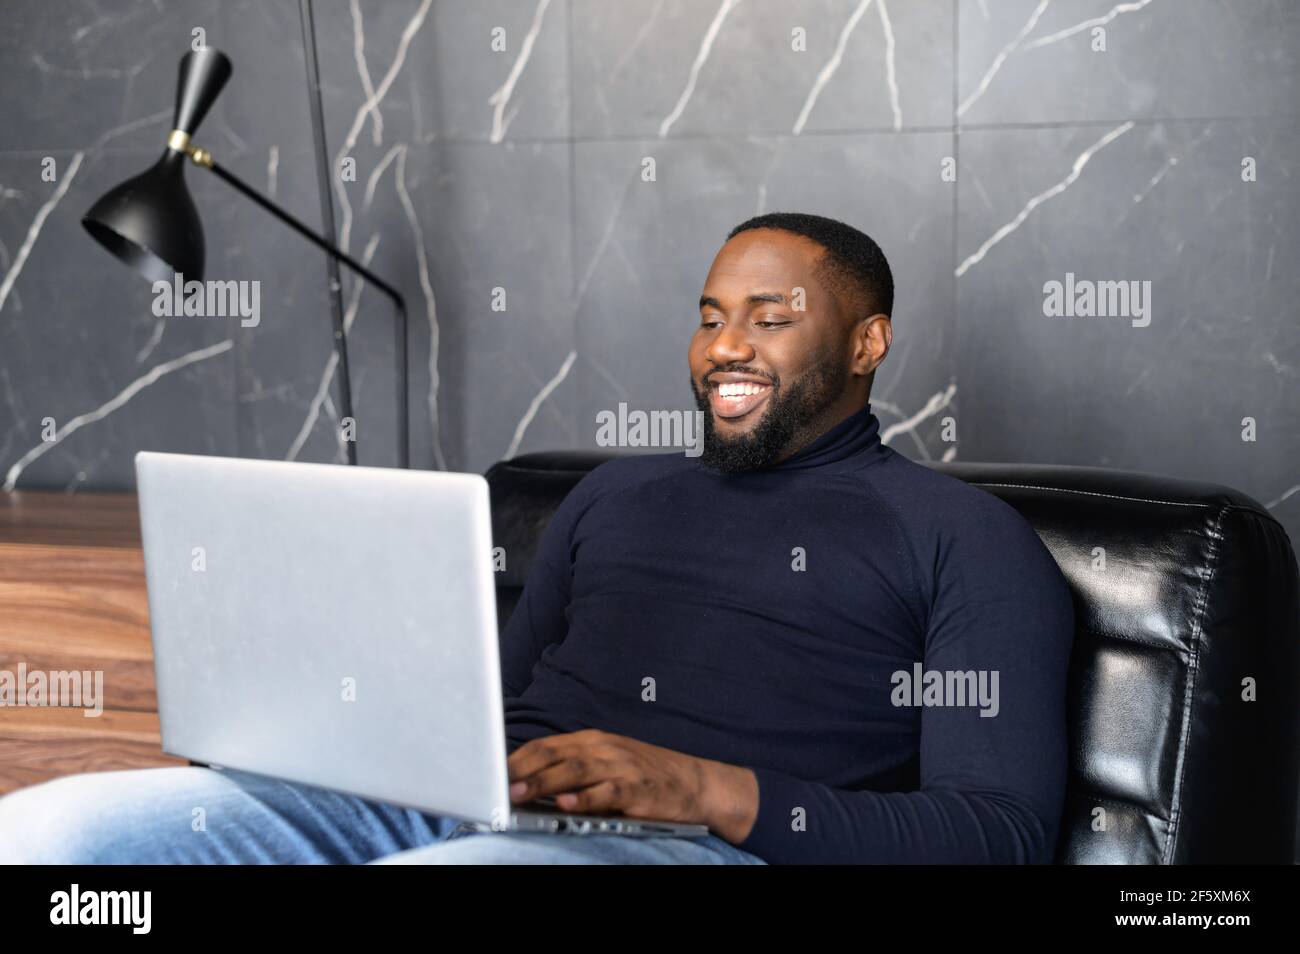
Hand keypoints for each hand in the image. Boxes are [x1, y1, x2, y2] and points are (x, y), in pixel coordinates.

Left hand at [507, 729, 757, 842]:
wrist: (695, 783)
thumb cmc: (646, 775)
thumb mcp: (609, 762)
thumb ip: (575, 768)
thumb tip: (532, 782)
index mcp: (593, 740)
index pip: (547, 744)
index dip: (518, 757)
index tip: (493, 772)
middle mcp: (604, 748)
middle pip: (555, 754)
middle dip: (523, 769)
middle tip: (498, 784)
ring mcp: (621, 766)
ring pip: (574, 770)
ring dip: (544, 782)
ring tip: (520, 793)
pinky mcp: (636, 788)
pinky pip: (606, 791)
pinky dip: (584, 797)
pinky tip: (565, 803)